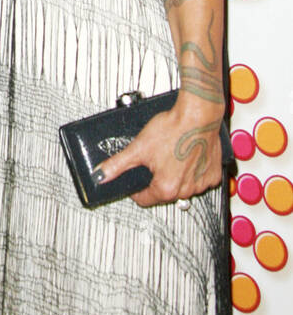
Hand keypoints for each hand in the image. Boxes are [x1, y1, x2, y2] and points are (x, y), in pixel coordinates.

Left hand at [94, 103, 223, 207]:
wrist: (198, 115)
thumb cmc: (173, 128)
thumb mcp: (139, 147)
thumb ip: (118, 164)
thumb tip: (101, 175)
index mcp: (166, 188)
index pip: (144, 200)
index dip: (136, 189)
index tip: (136, 179)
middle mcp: (186, 191)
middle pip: (164, 193)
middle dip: (156, 179)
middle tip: (154, 160)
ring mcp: (201, 184)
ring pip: (183, 186)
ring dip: (176, 176)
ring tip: (172, 155)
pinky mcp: (213, 175)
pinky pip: (199, 179)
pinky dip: (193, 171)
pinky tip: (187, 156)